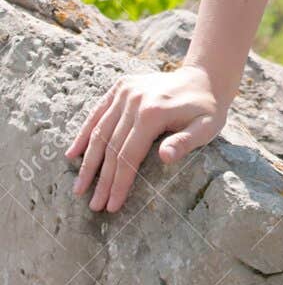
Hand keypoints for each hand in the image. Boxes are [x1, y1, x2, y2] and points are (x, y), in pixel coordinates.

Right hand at [65, 64, 228, 213]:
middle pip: (112, 148)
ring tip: (79, 188)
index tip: (112, 206)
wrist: (204, 78)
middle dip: (102, 181)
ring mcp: (125, 92)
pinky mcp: (120, 87)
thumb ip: (186, 142)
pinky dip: (84, 134)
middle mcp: (134, 101)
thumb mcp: (207, 128)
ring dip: (88, 163)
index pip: (129, 156)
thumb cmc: (207, 110)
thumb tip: (165, 157)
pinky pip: (97, 113)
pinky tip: (72, 154)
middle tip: (94, 206)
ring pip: (100, 133)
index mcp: (153, 113)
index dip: (119, 183)